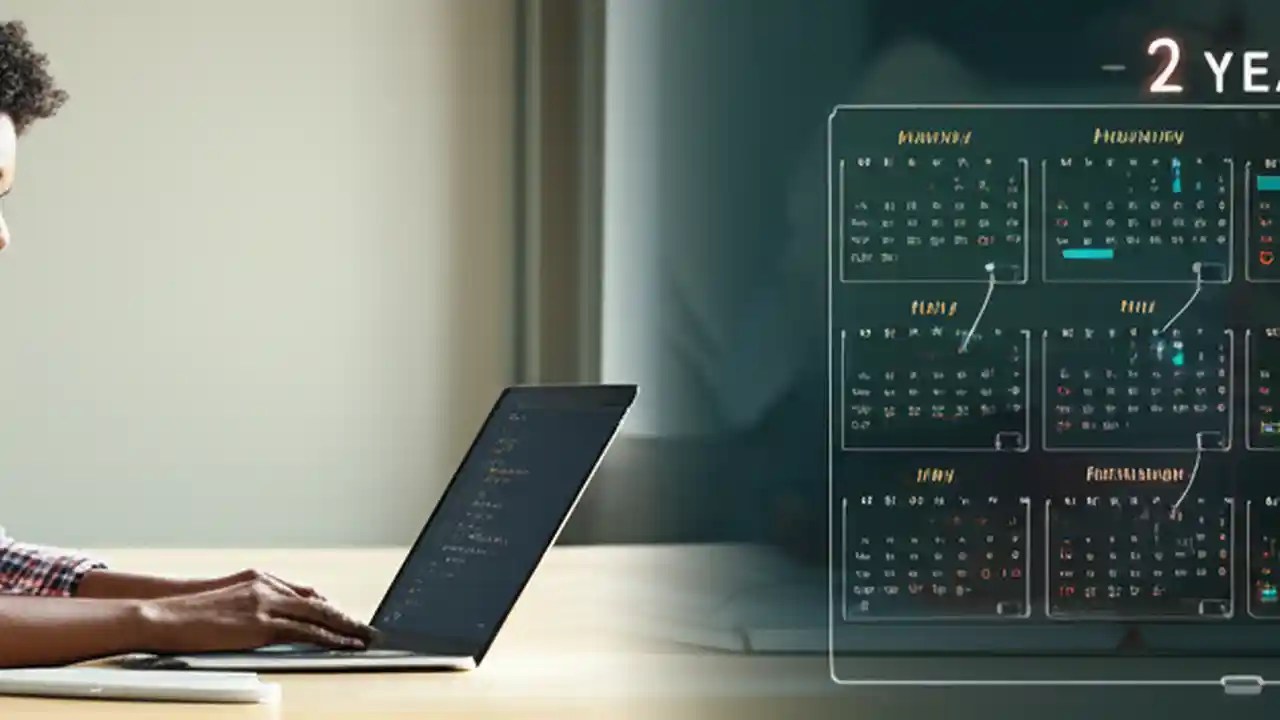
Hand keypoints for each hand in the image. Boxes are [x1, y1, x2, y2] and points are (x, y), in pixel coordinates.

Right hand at [140, 575, 373, 652]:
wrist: (165, 613)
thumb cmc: (191, 613)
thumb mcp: (228, 599)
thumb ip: (253, 603)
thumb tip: (271, 620)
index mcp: (260, 579)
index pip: (305, 593)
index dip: (327, 607)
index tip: (344, 617)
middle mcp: (267, 586)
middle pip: (317, 601)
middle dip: (344, 617)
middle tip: (366, 628)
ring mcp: (265, 604)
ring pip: (316, 615)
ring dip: (344, 628)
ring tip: (363, 638)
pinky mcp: (260, 624)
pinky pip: (303, 631)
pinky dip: (327, 638)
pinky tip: (341, 645)